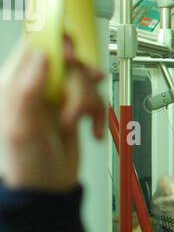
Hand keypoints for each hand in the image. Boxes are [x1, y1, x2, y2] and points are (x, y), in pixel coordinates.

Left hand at [0, 36, 104, 190]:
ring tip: (78, 124)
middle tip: (73, 107)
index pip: (35, 45)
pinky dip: (99, 114)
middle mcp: (38, 85)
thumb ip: (27, 88)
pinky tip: (92, 128)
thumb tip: (40, 54)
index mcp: (17, 84)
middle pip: (69, 62)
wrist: (50, 189)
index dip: (56, 43)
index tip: (70, 57)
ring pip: (86, 79)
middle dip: (78, 86)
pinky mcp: (75, 106)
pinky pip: (97, 97)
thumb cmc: (28, 164)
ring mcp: (57, 95)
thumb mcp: (22, 127)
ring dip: (88, 103)